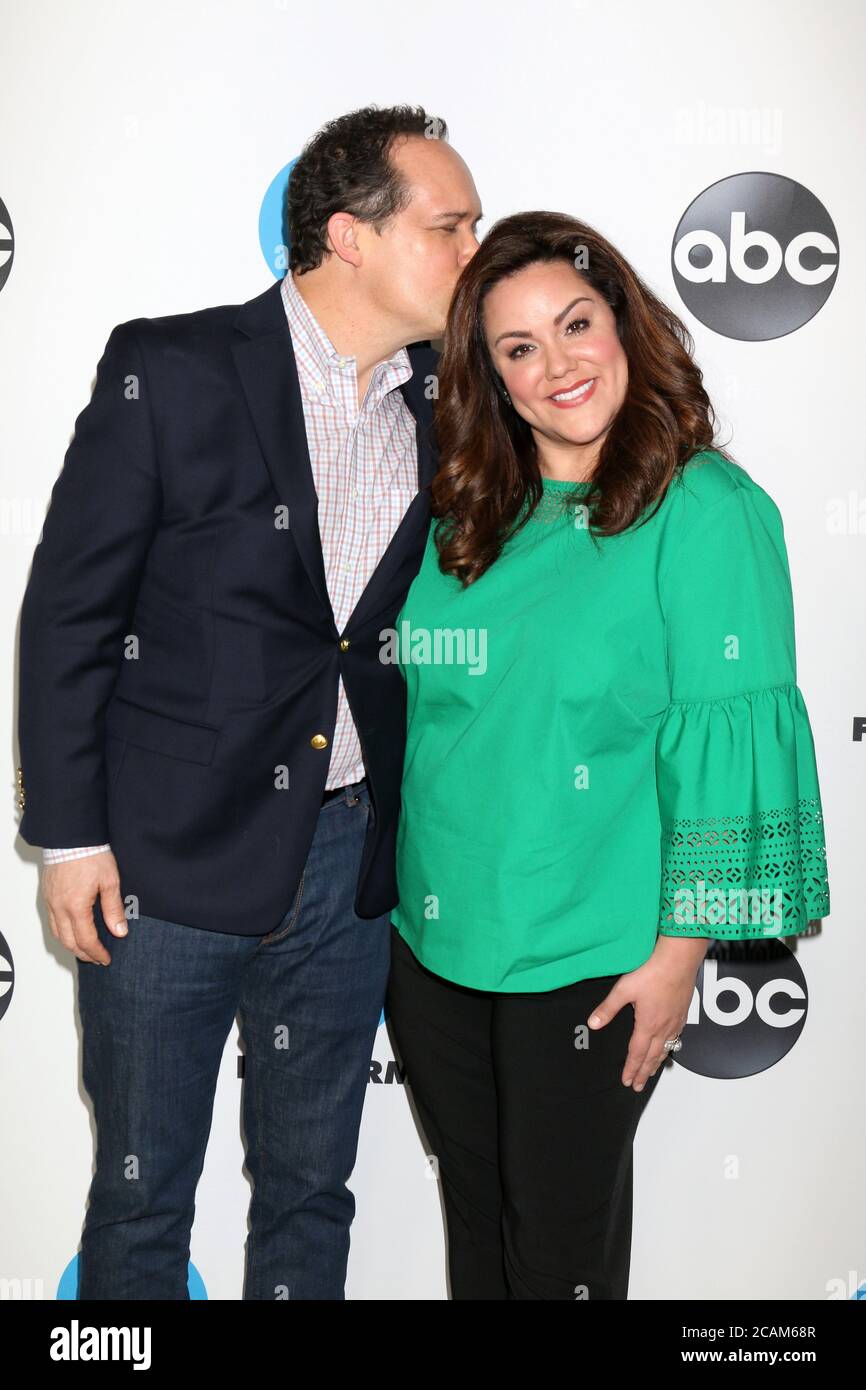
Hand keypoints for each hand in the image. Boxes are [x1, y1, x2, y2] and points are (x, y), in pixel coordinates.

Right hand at [42, 850, 127, 964]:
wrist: (71, 837)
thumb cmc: (91, 855)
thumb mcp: (110, 882)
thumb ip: (114, 909)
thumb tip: (119, 932)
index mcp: (76, 907)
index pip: (86, 940)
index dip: (97, 953)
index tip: (106, 959)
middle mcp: (59, 908)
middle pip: (69, 942)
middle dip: (84, 954)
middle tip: (98, 959)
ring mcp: (50, 902)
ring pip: (57, 934)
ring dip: (71, 946)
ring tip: (86, 950)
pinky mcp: (47, 895)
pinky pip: (52, 922)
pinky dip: (62, 933)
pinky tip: (72, 933)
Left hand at [586, 937, 708, 1091]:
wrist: (679, 960)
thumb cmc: (653, 972)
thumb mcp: (624, 989)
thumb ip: (608, 1009)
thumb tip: (593, 1024)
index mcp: (647, 1025)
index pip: (637, 1053)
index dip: (631, 1069)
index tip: (627, 1081)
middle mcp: (663, 1027)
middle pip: (652, 1057)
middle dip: (643, 1073)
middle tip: (638, 1086)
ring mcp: (675, 1022)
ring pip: (665, 1049)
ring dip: (656, 1064)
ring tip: (651, 1073)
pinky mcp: (683, 1014)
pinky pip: (675, 1039)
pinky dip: (669, 1049)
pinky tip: (668, 1048)